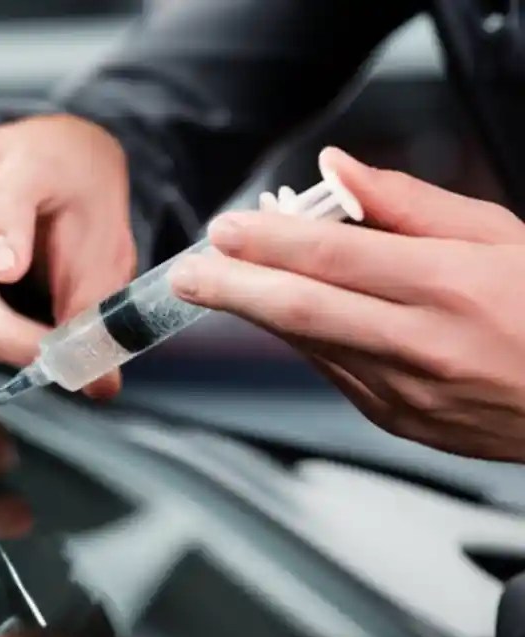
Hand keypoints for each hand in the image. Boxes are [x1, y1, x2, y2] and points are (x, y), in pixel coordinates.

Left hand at [170, 147, 524, 462]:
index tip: (226, 227)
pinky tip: (282, 318)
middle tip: (186, 273)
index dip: (269, 241)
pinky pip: (332, 374)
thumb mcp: (499, 234)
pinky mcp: (400, 422)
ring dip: (258, 314)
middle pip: (301, 311)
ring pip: (308, 346)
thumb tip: (336, 170)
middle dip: (232, 288)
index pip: (334, 258)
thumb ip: (407, 202)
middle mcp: (425, 345)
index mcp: (452, 287)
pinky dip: (301, 342)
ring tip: (222, 283)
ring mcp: (409, 393)